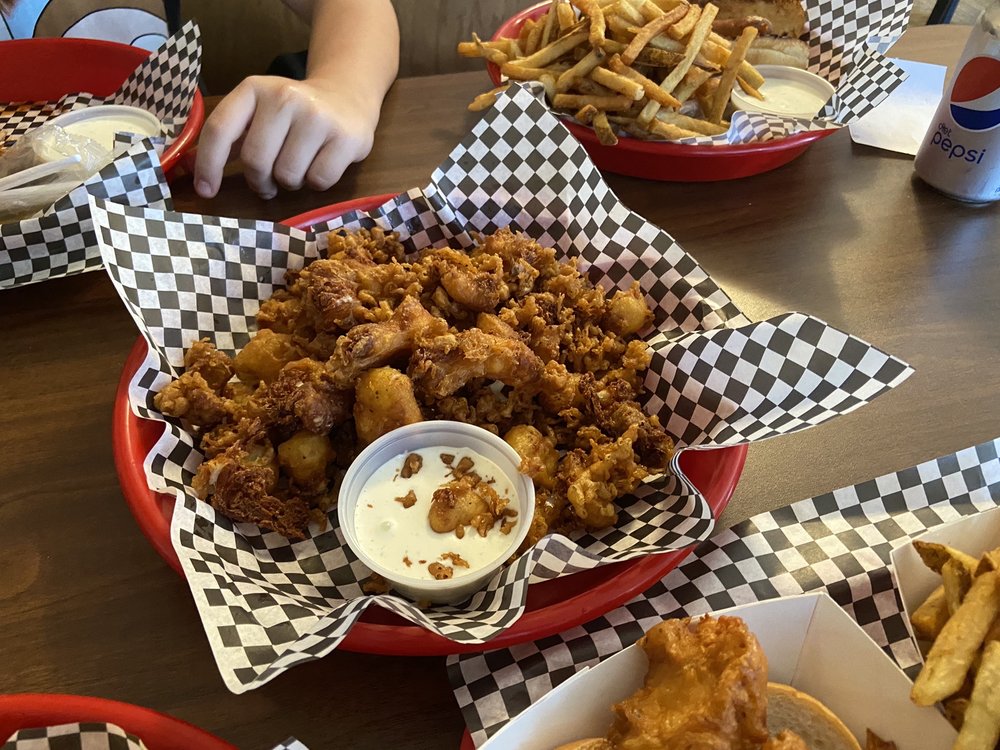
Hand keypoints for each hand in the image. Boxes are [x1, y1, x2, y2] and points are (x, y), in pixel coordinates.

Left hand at [194, 75, 377, 199]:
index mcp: (254, 89)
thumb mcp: (260, 112)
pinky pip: (319, 181)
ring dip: (290, 183)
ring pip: (288, 175)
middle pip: (256, 161)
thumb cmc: (295, 114)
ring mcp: (317, 116)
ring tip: (299, 167)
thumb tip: (199, 172)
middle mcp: (284, 97)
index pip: (220, 129)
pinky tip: (321, 165)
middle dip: (259, 181)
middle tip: (267, 182)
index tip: (206, 191)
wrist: (347, 96)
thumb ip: (233, 136)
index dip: (209, 164)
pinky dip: (317, 184)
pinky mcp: (345, 137)